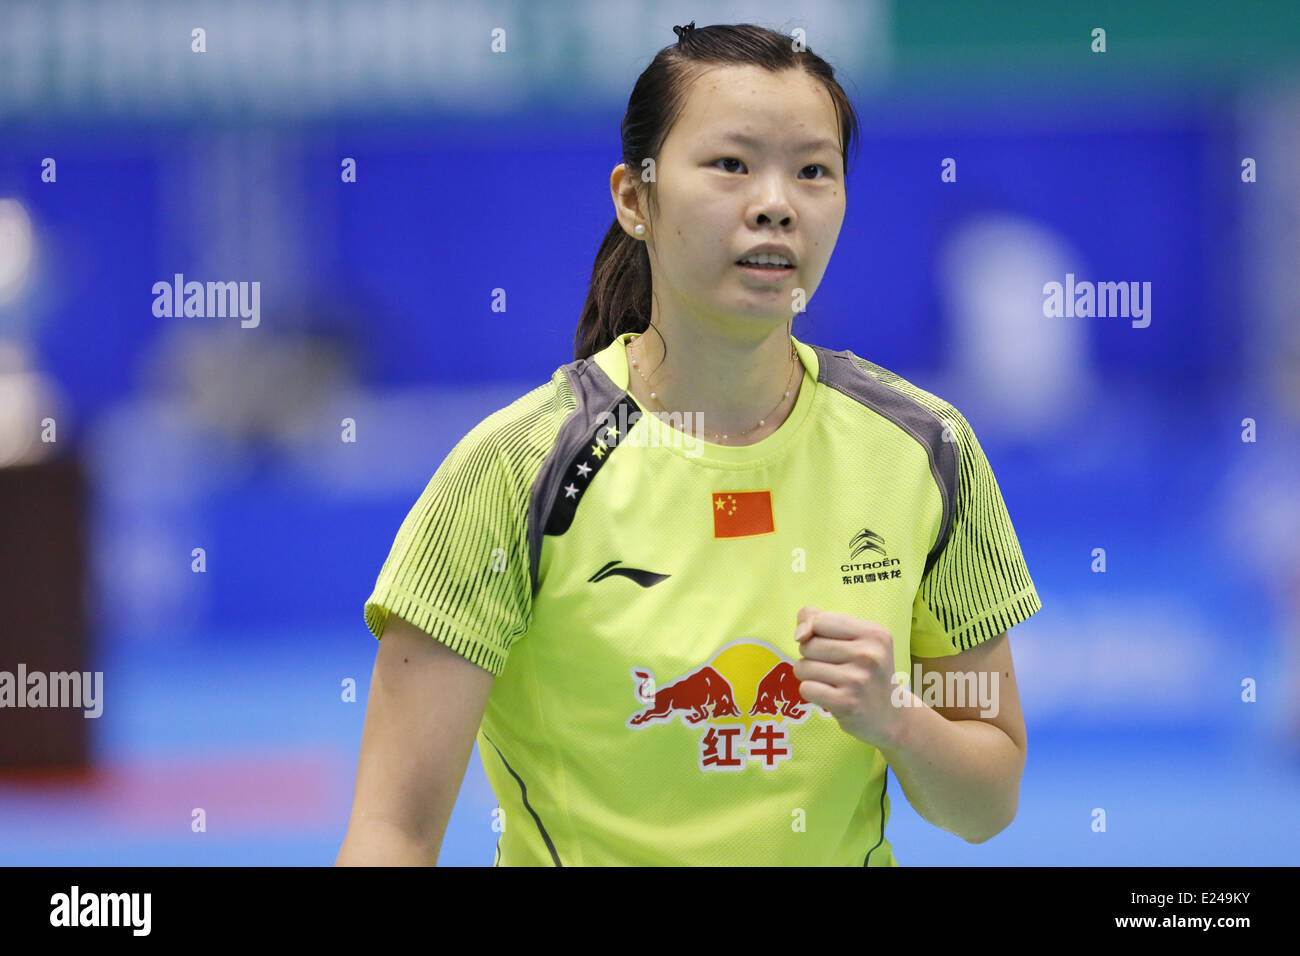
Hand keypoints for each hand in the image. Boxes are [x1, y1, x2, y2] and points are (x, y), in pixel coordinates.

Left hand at [793, 605, 905, 749]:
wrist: (890, 716)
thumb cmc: (864, 670)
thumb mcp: (855, 638)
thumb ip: (820, 621)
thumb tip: (800, 634)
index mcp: (874, 633)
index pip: (819, 620)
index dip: (814, 633)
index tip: (829, 645)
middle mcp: (869, 655)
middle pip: (808, 645)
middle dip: (811, 656)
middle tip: (835, 668)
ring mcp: (858, 680)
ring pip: (803, 667)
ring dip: (809, 676)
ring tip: (832, 682)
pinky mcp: (846, 703)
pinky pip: (806, 688)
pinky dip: (811, 693)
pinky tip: (830, 696)